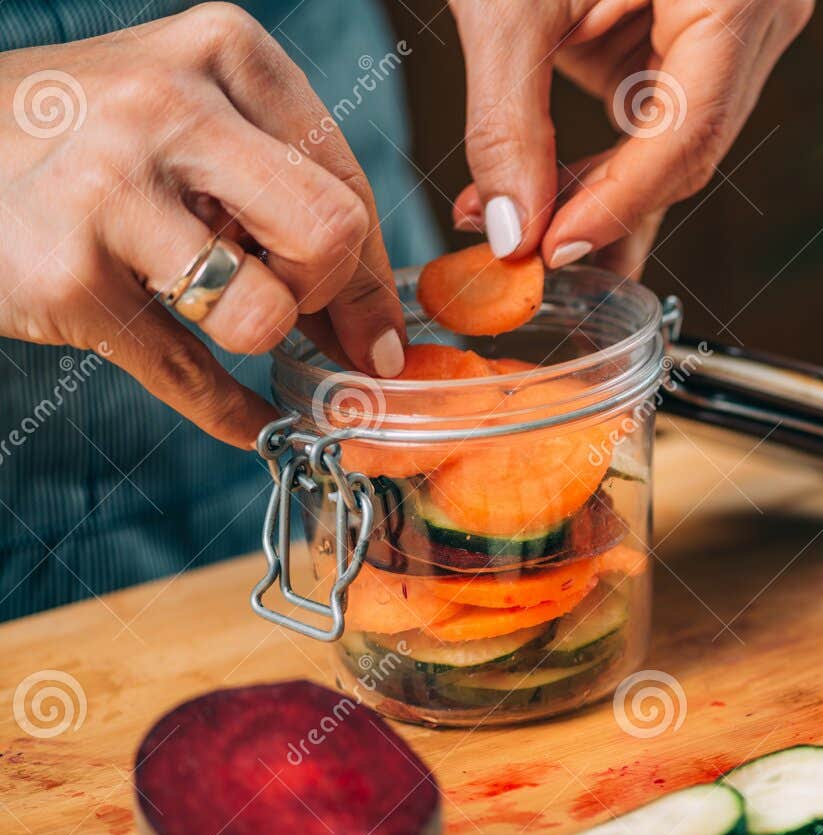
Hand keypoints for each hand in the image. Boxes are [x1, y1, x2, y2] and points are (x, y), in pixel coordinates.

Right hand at [0, 3, 407, 446]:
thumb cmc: (89, 141)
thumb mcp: (196, 126)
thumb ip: (291, 200)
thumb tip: (380, 337)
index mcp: (223, 50)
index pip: (349, 185)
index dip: (367, 270)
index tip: (368, 322)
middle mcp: (167, 106)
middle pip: (330, 237)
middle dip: (323, 296)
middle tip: (287, 305)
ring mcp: (110, 190)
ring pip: (265, 312)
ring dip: (255, 335)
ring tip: (207, 303)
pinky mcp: (68, 277)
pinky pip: (194, 376)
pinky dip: (235, 413)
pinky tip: (252, 421)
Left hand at [447, 0, 812, 276]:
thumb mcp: (513, 2)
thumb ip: (507, 121)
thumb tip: (511, 229)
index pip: (691, 129)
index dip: (621, 202)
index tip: (553, 250)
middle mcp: (761, 11)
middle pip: (690, 145)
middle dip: (602, 205)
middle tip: (526, 253)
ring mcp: (740, 23)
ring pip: (677, 138)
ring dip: (596, 185)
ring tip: (512, 217)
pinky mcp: (703, 29)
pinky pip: (664, 110)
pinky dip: (604, 150)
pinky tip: (544, 184)